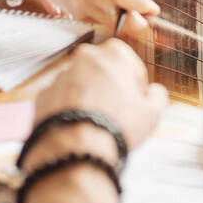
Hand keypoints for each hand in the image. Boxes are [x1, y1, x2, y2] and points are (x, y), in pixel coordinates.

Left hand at [27, 38, 169, 168]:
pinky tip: (78, 127)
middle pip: (102, 70)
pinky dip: (69, 109)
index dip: (134, 82)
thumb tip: (154, 93)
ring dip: (88, 97)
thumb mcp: (153, 113)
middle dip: (109, 86)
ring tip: (96, 123)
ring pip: (80, 83)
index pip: (128, 60)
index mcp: (113, 54)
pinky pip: (61, 98)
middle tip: (117, 112)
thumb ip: (157, 96)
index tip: (136, 99)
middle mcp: (85, 58)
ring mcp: (61, 75)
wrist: (76, 149)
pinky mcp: (44, 94)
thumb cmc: (116, 127)